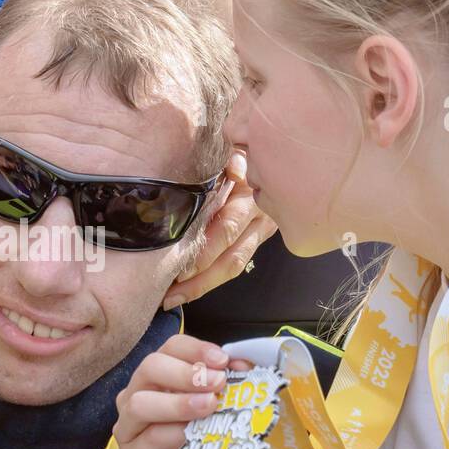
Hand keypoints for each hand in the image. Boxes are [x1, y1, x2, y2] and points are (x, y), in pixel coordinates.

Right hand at [113, 334, 279, 448]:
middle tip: (217, 384)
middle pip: (147, 368)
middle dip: (185, 372)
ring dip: (176, 400)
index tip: (224, 360)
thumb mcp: (237, 410)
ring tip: (209, 406)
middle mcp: (141, 401)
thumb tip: (240, 362)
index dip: (194, 349)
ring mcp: (132, 433)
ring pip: (137, 403)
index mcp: (163, 383)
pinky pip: (143, 440)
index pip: (168, 350)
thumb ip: (235, 384)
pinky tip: (190, 434)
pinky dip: (168, 432)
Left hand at [164, 150, 277, 309]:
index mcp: (249, 196)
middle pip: (229, 257)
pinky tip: (188, 290)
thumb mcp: (239, 149)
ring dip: (202, 286)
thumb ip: (234, 158)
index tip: (179, 267)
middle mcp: (257, 217)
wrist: (278, 157)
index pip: (227, 229)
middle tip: (170, 293)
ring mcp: (259, 230)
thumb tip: (235, 166)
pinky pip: (235, 264)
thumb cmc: (245, 152)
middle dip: (199, 279)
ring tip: (173, 299)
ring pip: (233, 266)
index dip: (205, 251)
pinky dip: (210, 279)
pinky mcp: (257, 238)